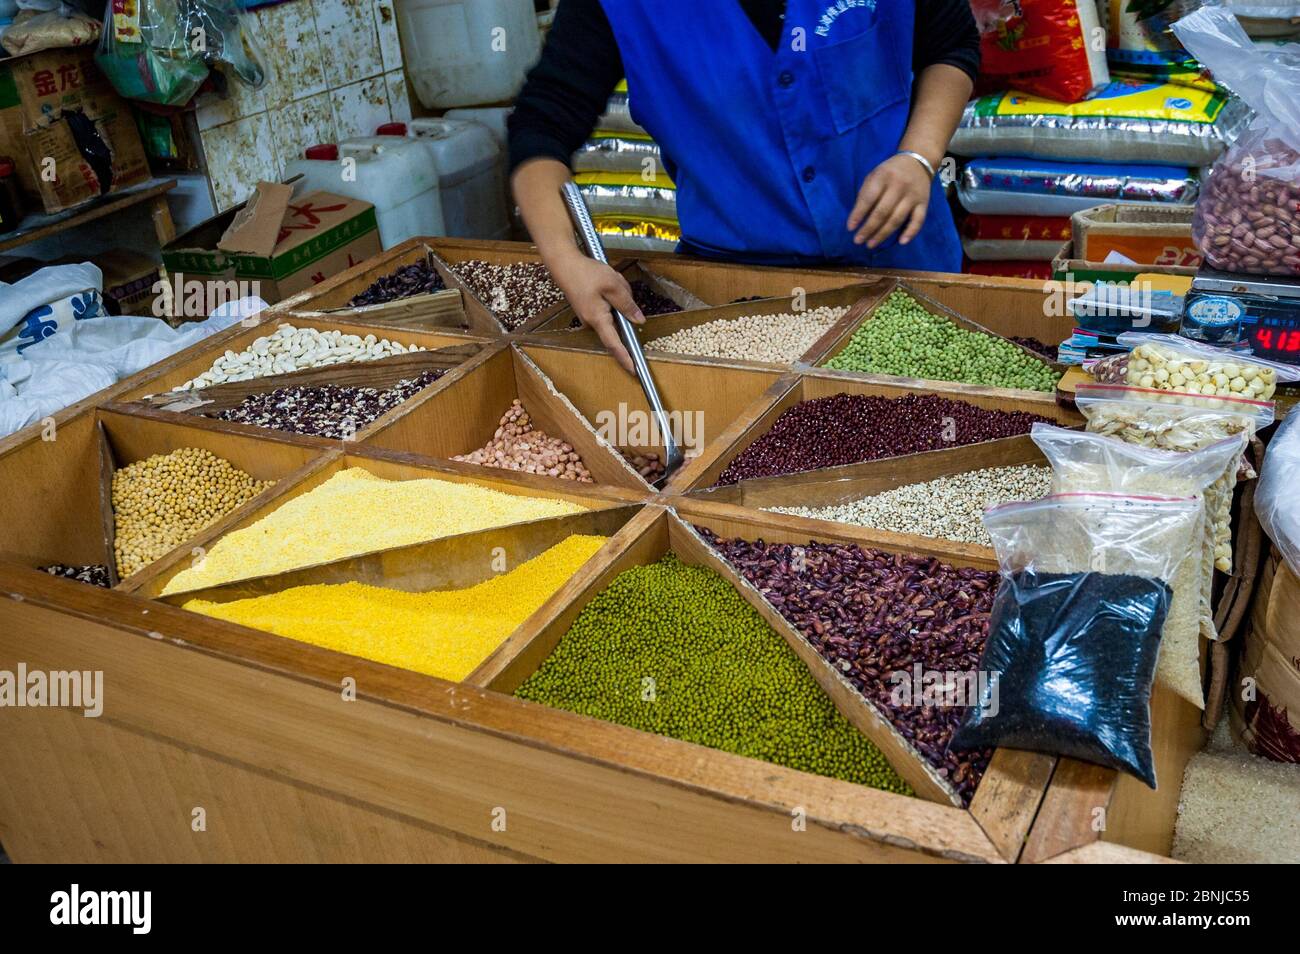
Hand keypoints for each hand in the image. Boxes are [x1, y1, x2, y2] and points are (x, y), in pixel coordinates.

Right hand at [551, 254, 644, 373]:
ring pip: (613, 313)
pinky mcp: (588, 310)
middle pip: (617, 323)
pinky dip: (610, 295)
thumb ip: (627, 304)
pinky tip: (604, 282)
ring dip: (616, 296)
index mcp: (598, 319)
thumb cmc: (586, 273)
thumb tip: (639, 321)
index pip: (614, 344)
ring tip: (608, 280)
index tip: (634, 370)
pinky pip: (606, 308)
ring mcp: (588, 317)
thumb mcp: (613, 285)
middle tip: (615, 285)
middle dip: (623, 306)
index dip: (625, 358)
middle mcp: (591, 322)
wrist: (563, 264)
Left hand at [846, 153, 933, 248]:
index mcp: (883, 176)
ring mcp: (912, 195)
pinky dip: (911, 232)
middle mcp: (899, 186)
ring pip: (897, 219)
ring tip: (870, 244)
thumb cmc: (890, 172)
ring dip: (883, 234)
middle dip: (868, 228)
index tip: (850, 228)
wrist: (918, 162)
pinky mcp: (923, 203)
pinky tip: (901, 242)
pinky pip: (918, 220)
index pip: (869, 198)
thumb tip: (857, 218)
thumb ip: (866, 193)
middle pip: (882, 212)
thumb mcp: (875, 175)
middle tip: (858, 240)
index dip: (858, 214)